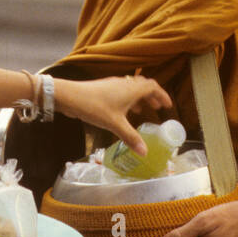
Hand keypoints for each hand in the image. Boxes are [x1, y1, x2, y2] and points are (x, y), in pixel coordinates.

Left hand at [54, 72, 172, 154]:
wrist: (70, 96)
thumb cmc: (94, 106)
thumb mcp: (115, 124)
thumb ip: (130, 137)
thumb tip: (144, 152)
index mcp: (131, 89)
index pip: (152, 87)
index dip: (161, 95)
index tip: (167, 105)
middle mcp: (124, 84)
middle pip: (143, 86)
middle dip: (151, 97)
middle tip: (157, 107)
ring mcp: (113, 84)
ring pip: (131, 88)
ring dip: (139, 98)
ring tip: (142, 111)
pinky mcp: (104, 88)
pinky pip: (121, 91)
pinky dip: (128, 99)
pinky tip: (122, 111)